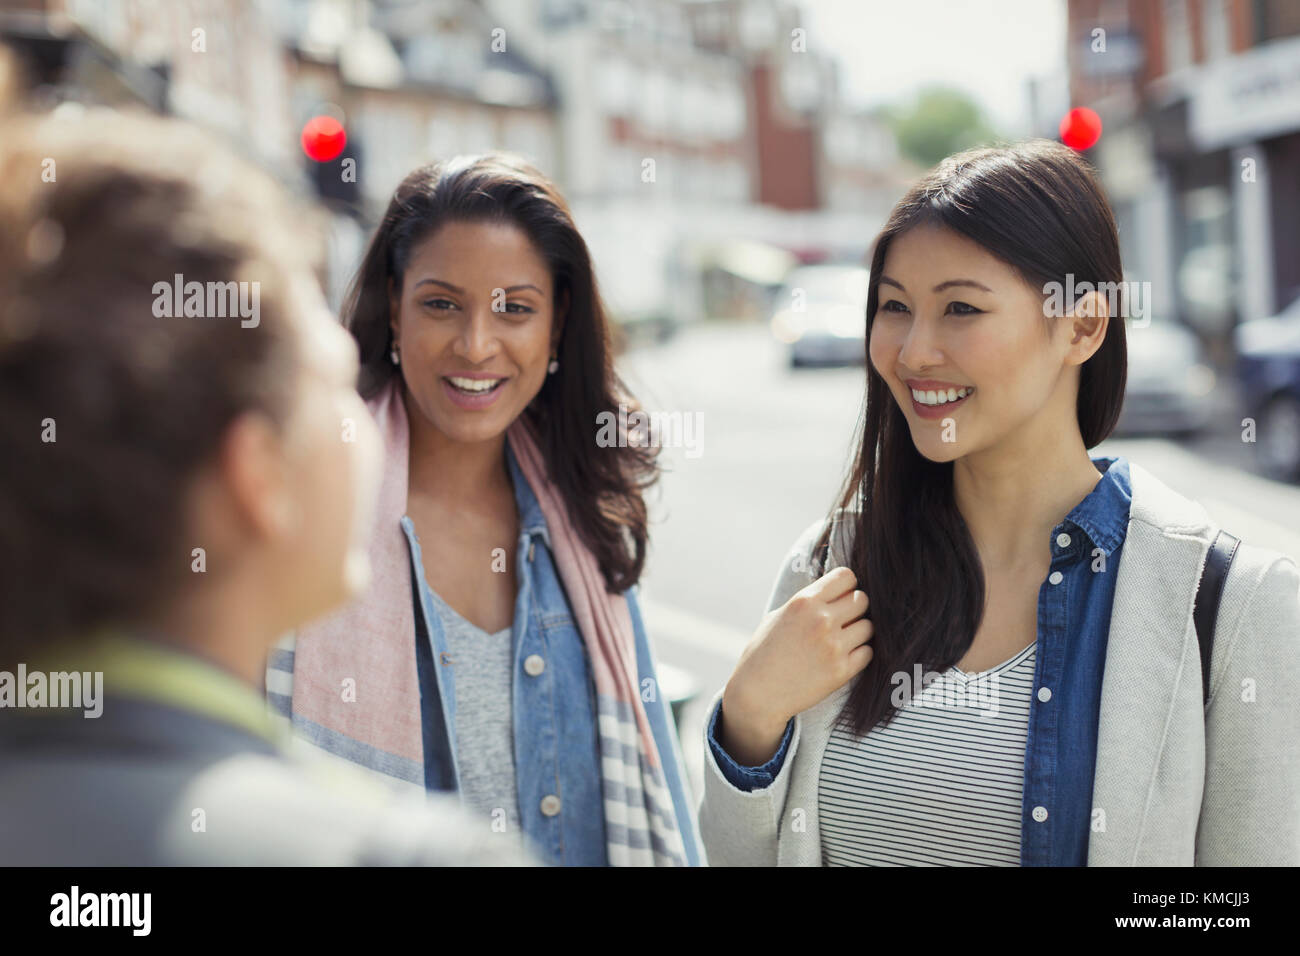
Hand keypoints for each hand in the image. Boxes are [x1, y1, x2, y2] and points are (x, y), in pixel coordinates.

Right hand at [719, 566, 872, 765]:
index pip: (847, 577)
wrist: (757, 694)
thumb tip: (834, 591)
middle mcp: (821, 620)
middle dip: (854, 608)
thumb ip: (807, 602)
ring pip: (868, 627)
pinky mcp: (841, 671)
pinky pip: (868, 652)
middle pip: (862, 600)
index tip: (840, 596)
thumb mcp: (778, 616)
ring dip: (858, 632)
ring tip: (842, 640)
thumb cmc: (763, 653)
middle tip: (843, 620)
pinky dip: (859, 654)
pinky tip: (842, 657)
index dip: (846, 586)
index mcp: (804, 602)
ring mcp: (833, 646)